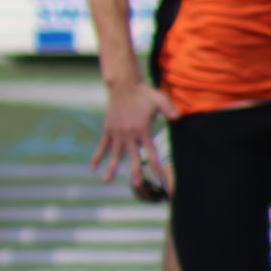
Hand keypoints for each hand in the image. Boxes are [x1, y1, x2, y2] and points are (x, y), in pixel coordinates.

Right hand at [92, 80, 177, 194]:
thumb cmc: (143, 93)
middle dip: (135, 171)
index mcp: (143, 129)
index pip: (151, 151)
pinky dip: (98, 156)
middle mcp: (130, 134)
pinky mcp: (108, 129)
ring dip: (111, 168)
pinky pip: (103, 146)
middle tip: (138, 184)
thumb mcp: (159, 99)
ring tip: (106, 180)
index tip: (160, 176)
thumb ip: (169, 109)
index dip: (156, 165)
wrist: (123, 86)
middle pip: (133, 156)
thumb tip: (178, 118)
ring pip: (115, 154)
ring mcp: (117, 133)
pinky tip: (93, 167)